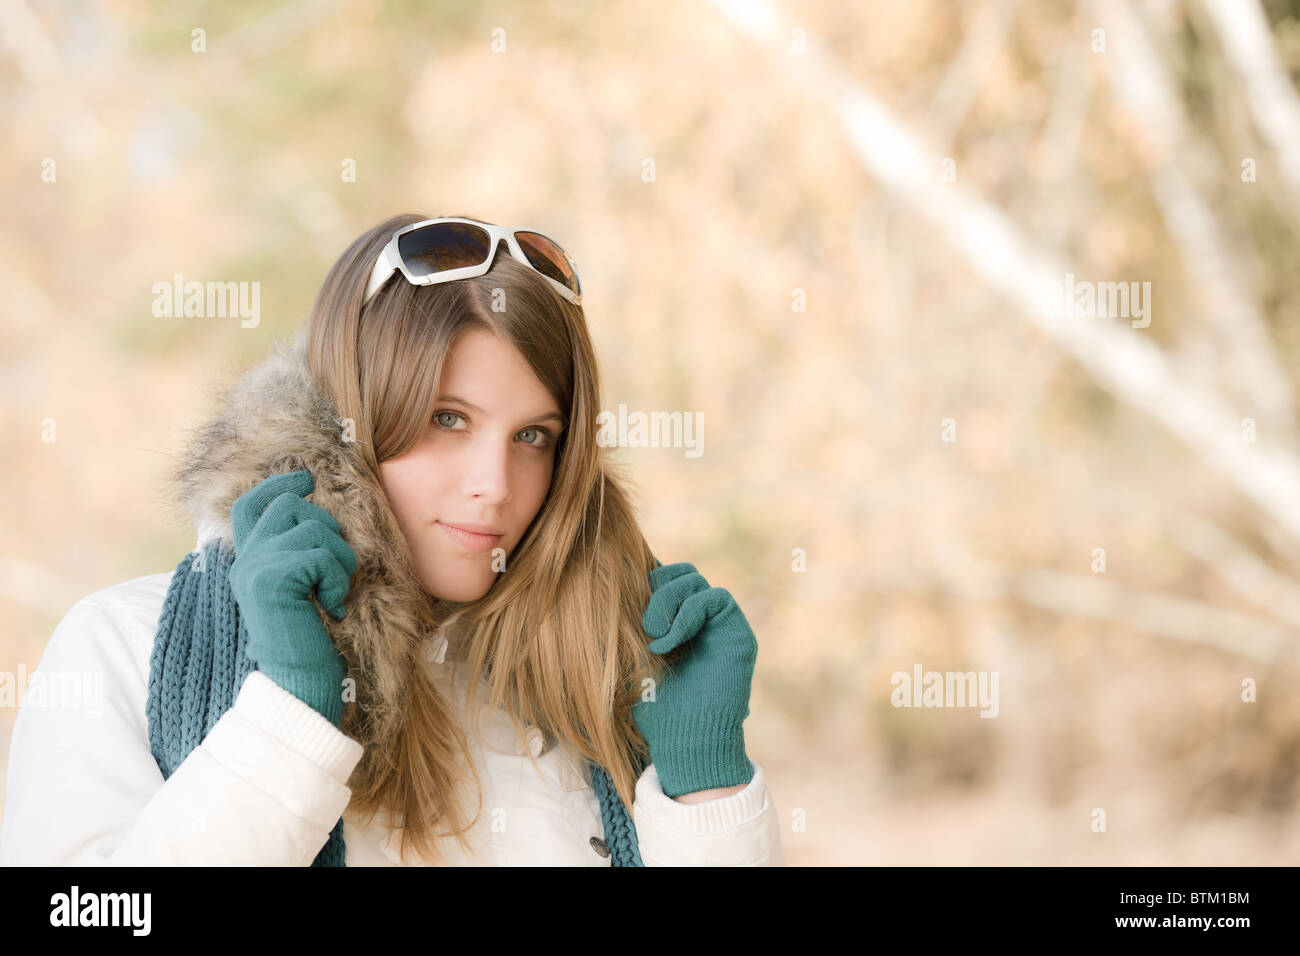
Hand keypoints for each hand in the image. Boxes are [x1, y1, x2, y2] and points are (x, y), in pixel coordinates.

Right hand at [229, 470, 356, 725]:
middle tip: (333, 570)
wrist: (296, 684)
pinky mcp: (271, 579)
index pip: (250, 507)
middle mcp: (244, 562)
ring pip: (313, 529)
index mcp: (248, 563)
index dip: (276, 486)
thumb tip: (312, 512)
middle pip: (289, 508)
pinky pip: (322, 556)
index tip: (305, 481)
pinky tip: (331, 607)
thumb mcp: (300, 590)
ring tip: (332, 594)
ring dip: (339, 560)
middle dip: (326, 529)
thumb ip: (295, 555)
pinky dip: (338, 581)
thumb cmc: (308, 640)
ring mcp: (254, 569)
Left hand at [631, 560, 757, 797]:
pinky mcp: (738, 634)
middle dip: (656, 588)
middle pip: (681, 571)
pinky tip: (668, 643)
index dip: (644, 585)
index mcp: (678, 623)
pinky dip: (687, 613)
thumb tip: (613, 586)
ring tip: (653, 636)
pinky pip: (717, 598)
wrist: (682, 741)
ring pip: (696, 580)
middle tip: (642, 625)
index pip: (664, 578)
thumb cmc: (654, 709)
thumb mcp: (632, 659)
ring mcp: (721, 626)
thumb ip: (629, 625)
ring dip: (667, 601)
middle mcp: (702, 621)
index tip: (626, 612)